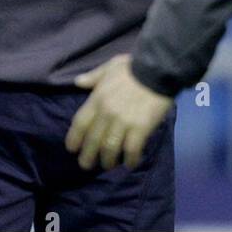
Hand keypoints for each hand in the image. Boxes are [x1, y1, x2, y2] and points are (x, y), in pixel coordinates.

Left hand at [65, 54, 173, 170]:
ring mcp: (123, 122)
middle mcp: (107, 114)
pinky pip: (132, 149)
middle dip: (88, 157)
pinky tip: (131, 162)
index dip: (74, 139)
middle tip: (87, 165)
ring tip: (109, 165)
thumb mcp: (111, 66)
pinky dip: (130, 159)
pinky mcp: (140, 128)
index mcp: (97, 99)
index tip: (73, 149)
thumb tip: (78, 82)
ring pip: (110, 149)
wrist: (158, 69)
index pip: (80, 124)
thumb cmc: (134, 66)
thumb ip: (94, 76)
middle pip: (92, 141)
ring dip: (108, 161)